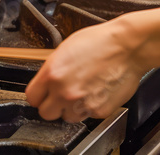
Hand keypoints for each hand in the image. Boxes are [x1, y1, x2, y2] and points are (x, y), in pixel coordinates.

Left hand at [25, 21, 145, 121]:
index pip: (32, 97)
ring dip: (71, 109)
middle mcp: (64, 91)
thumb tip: (46, 82)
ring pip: (67, 118)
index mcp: (52, 73)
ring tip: (83, 92)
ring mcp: (81, 103)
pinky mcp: (98, 111)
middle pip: (46, 113)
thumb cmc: (100, 42)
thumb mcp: (66, 48)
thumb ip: (52, 69)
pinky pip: (87, 115)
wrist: (127, 47)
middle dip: (52, 105)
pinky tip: (96, 92)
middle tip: (61, 96)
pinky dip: (90, 107)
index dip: (38, 96)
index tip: (43, 95)